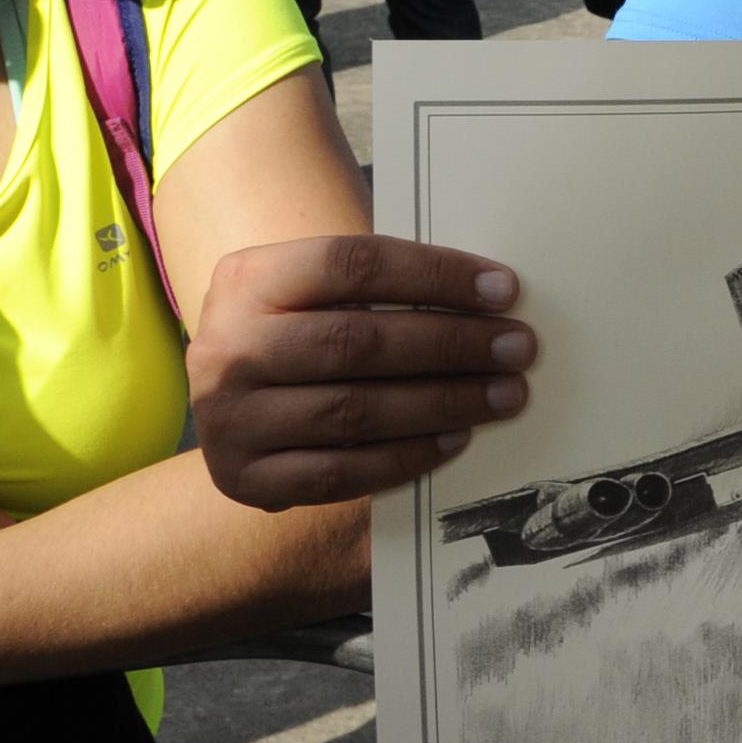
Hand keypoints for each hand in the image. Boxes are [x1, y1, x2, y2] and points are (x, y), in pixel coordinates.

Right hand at [187, 238, 535, 508]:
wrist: (223, 410)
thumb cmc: (300, 335)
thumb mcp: (313, 295)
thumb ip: (380, 288)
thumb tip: (490, 294)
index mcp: (248, 281)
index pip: (351, 264)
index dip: (434, 274)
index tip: (505, 289)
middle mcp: (228, 348)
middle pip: (356, 341)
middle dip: (451, 343)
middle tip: (518, 347)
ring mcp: (229, 419)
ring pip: (353, 411)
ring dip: (443, 402)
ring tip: (505, 394)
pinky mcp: (244, 479)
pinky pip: (339, 473)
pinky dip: (405, 457)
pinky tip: (455, 439)